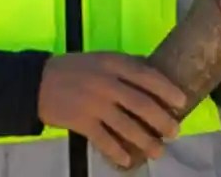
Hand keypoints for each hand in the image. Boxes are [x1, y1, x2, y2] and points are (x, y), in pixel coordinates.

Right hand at [37, 52, 186, 168]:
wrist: (38, 83)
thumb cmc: (75, 70)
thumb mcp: (102, 59)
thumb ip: (126, 66)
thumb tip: (156, 73)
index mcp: (113, 63)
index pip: (147, 76)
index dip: (167, 90)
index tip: (182, 102)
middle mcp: (106, 82)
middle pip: (142, 104)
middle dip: (162, 120)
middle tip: (175, 132)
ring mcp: (94, 103)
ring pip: (127, 126)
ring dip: (146, 141)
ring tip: (158, 151)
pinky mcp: (81, 122)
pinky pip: (104, 140)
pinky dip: (117, 152)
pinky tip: (127, 161)